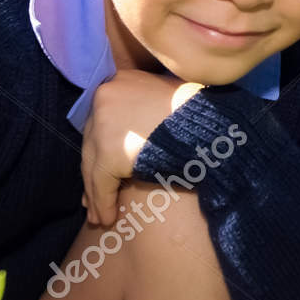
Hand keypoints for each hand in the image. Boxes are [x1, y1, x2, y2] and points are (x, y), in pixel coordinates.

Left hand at [81, 70, 201, 226]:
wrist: (207, 123)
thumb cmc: (194, 113)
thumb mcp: (163, 99)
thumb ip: (143, 108)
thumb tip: (133, 133)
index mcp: (117, 81)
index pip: (99, 121)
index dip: (98, 148)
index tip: (96, 168)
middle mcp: (103, 99)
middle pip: (91, 144)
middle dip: (93, 173)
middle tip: (91, 199)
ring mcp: (104, 125)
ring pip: (92, 166)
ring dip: (96, 195)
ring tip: (100, 216)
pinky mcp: (110, 152)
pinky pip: (101, 183)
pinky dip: (103, 203)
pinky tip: (107, 218)